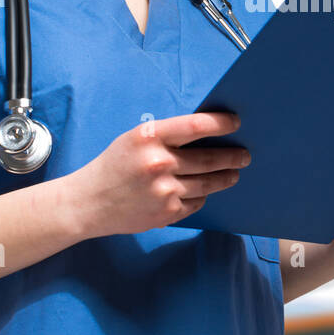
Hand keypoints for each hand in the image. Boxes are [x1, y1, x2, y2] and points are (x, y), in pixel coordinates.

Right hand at [70, 112, 250, 237]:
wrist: (89, 202)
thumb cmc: (115, 165)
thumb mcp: (135, 140)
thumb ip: (167, 136)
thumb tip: (208, 134)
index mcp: (149, 137)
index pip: (195, 125)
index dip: (220, 123)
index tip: (236, 122)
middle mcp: (158, 163)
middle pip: (208, 158)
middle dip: (232, 156)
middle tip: (245, 155)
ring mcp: (163, 190)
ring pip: (207, 183)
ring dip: (225, 178)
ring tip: (233, 173)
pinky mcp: (166, 212)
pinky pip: (196, 202)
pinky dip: (201, 196)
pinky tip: (202, 191)